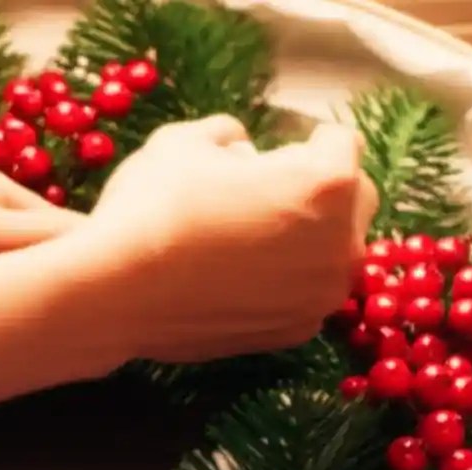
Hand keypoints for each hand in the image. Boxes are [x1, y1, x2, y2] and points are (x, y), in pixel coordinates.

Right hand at [86, 115, 377, 361]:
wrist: (115, 292)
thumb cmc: (153, 205)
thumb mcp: (185, 141)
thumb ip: (228, 135)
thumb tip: (240, 151)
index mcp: (326, 184)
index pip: (341, 143)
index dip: (303, 139)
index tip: (274, 149)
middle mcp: (341, 244)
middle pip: (355, 199)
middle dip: (322, 188)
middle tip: (267, 190)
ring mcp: (321, 296)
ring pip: (333, 252)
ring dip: (308, 237)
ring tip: (252, 236)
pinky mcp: (295, 333)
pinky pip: (306, 293)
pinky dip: (287, 281)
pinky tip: (241, 276)